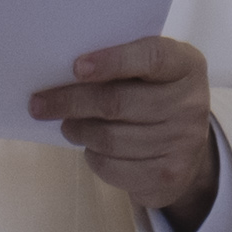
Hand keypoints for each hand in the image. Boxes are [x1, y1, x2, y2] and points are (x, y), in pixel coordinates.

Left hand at [29, 35, 218, 230]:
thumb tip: (62, 72)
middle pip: (117, 102)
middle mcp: (191, 103)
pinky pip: (114, 166)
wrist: (188, 151)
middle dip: (70, 102)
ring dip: (78, 131)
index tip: (76, 67)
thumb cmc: (155, 98)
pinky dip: (92, 156)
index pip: (151, 57)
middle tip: (40, 104)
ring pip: (110, 138)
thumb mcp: (150, 73)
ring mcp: (183, 142)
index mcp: (186, 65)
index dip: (113, 61)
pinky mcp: (168, 175)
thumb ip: (121, 65)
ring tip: (68, 125)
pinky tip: (91, 147)